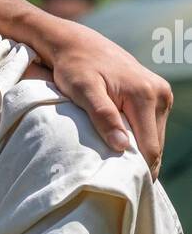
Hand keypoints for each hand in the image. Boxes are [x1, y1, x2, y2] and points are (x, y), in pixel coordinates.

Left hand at [25, 14, 169, 177]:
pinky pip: (150, 127)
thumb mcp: (82, 91)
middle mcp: (160, 93)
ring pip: (154, 138)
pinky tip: (120, 148)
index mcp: (145, 94)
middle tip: (117, 184)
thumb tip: (123, 146)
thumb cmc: (73, 66)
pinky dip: (138, 140)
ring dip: (138, 153)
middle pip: (155, 146)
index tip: (124, 190)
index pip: (150, 148)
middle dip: (138, 165)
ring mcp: (160, 93)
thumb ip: (102, 116)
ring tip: (115, 167)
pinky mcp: (155, 94)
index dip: (138, 171)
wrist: (75, 42)